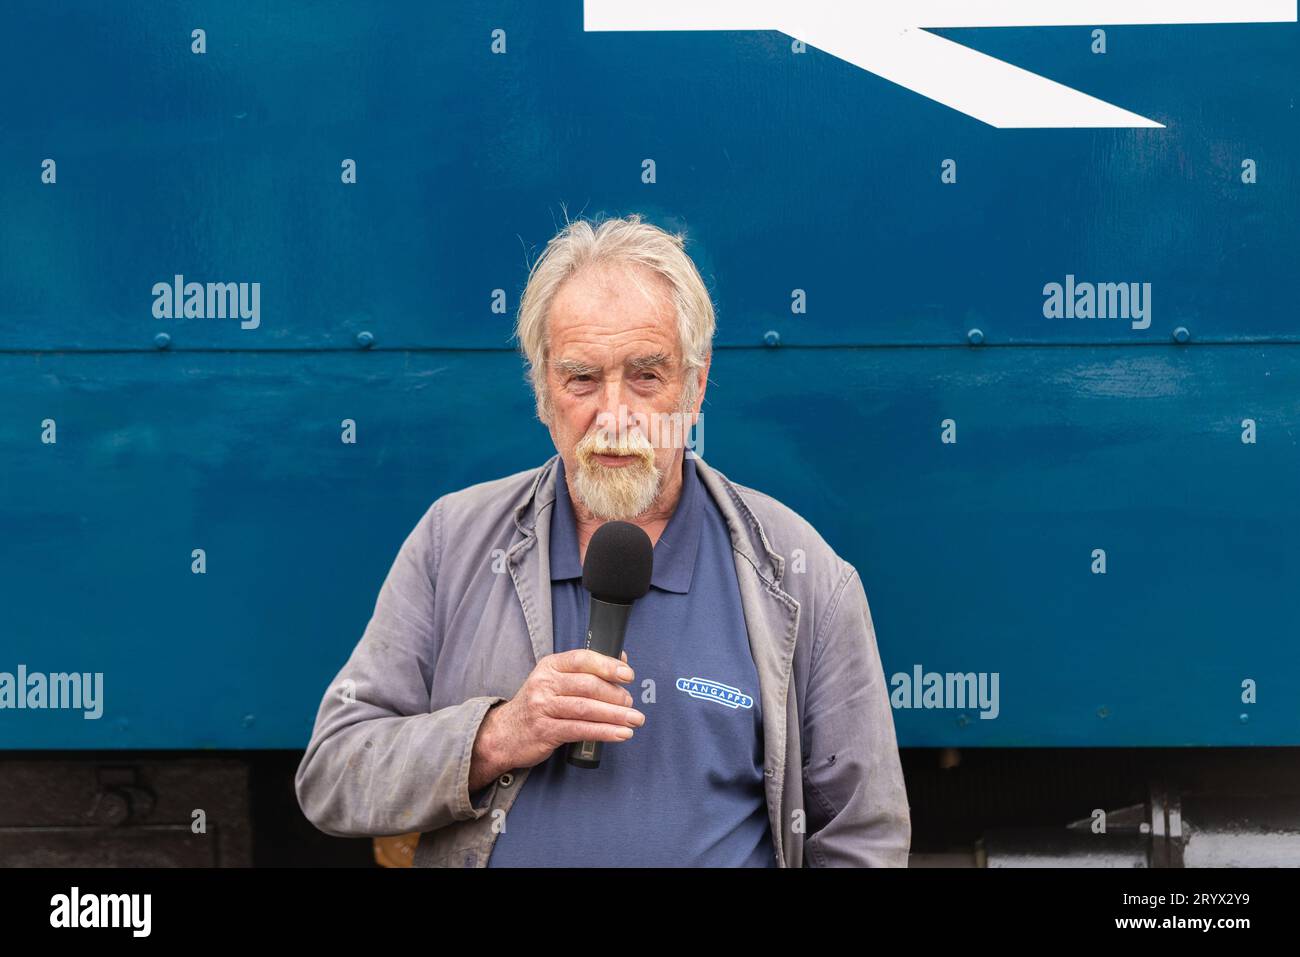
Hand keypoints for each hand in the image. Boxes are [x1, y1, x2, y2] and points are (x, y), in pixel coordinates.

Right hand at [472, 649, 643, 780]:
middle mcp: (544, 684)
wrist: (504, 734)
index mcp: (550, 666)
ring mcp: (542, 707)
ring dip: (615, 715)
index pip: (582, 659)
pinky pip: (580, 730)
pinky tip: (620, 734)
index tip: (628, 675)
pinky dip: (604, 732)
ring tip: (635, 719)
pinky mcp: (545, 731)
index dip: (607, 665)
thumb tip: (622, 661)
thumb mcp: (555, 680)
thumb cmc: (538, 705)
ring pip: (586, 709)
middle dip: (615, 695)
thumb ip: (586, 671)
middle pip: (587, 685)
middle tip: (631, 703)